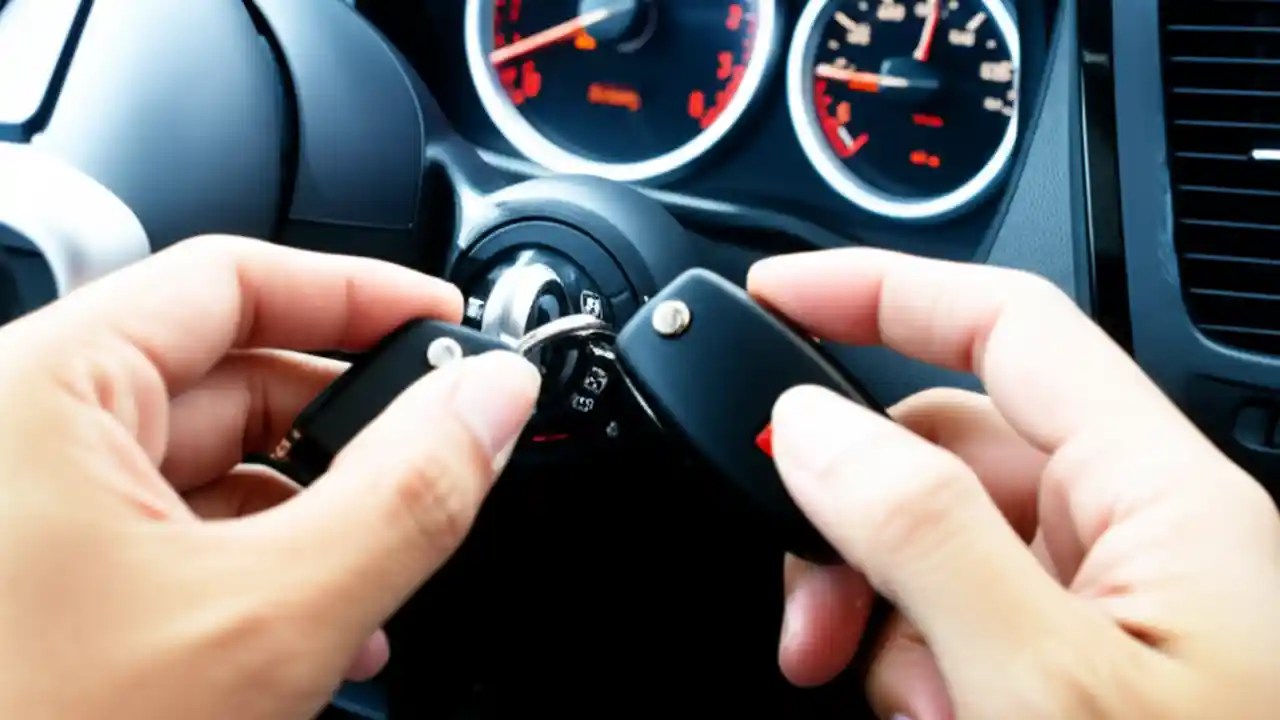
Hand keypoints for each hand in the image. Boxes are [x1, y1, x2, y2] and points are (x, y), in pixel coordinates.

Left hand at [0, 237, 540, 718]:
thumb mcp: (266, 620)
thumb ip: (407, 495)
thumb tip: (491, 401)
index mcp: (40, 392)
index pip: (234, 281)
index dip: (359, 295)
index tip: (448, 323)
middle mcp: (19, 435)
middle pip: (229, 378)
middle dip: (348, 430)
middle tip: (441, 461)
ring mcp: (26, 514)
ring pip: (207, 470)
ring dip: (313, 517)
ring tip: (383, 582)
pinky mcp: (41, 584)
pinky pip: (172, 539)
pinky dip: (258, 570)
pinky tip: (318, 636)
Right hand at [748, 248, 1279, 718]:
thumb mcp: (1042, 691)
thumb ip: (924, 539)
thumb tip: (812, 429)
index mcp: (1163, 499)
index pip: (1007, 327)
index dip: (884, 290)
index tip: (772, 293)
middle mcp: (1137, 537)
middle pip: (947, 449)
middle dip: (853, 513)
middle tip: (805, 609)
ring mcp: (1105, 609)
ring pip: (938, 544)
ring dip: (878, 610)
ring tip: (899, 704)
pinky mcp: (1075, 668)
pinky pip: (956, 619)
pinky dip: (912, 662)